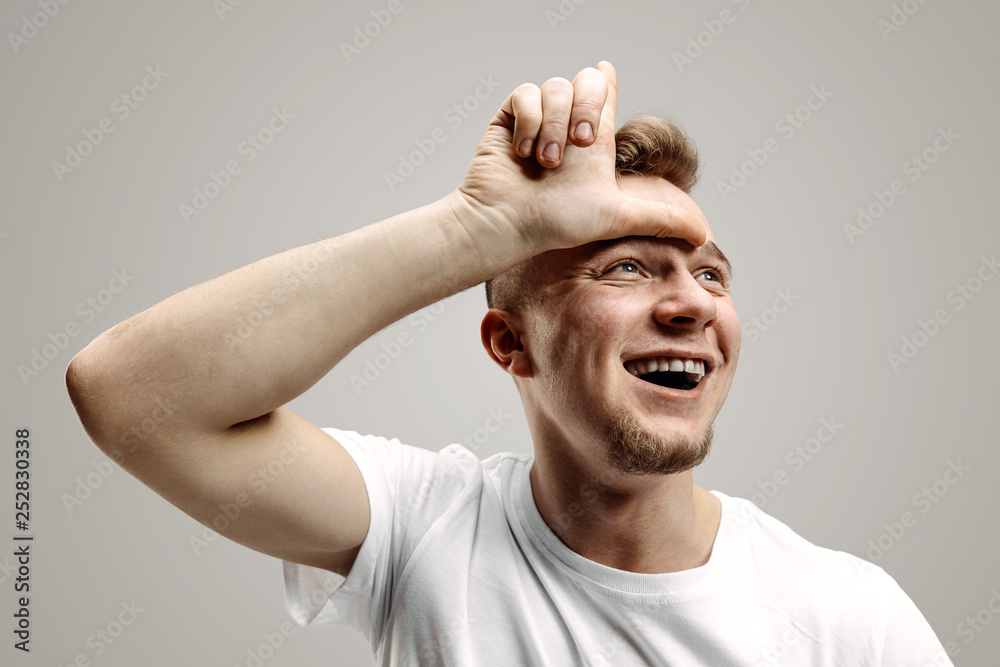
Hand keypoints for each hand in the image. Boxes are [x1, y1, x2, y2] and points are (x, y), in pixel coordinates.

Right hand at [453, 61, 706, 257]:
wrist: (508, 223)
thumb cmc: (556, 223)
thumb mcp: (618, 217)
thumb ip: (660, 219)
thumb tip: (704, 235)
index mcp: (594, 143)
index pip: (605, 95)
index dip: (606, 80)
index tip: (606, 69)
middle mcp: (566, 127)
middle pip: (587, 80)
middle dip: (588, 104)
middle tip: (582, 142)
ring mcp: (537, 121)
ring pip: (557, 87)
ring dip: (555, 124)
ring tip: (547, 163)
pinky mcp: (510, 119)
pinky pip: (526, 94)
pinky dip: (530, 121)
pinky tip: (524, 152)